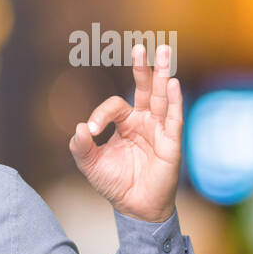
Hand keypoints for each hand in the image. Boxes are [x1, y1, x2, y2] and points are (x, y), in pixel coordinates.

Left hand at [70, 43, 182, 222]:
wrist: (133, 207)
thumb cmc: (115, 184)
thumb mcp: (90, 164)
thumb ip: (81, 147)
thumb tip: (79, 127)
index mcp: (126, 124)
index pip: (116, 105)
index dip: (101, 114)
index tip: (91, 129)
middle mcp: (145, 122)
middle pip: (146, 89)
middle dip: (145, 68)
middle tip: (141, 46)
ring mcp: (160, 131)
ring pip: (162, 98)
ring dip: (163, 75)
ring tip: (164, 51)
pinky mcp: (171, 143)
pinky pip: (173, 119)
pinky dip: (174, 101)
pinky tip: (172, 83)